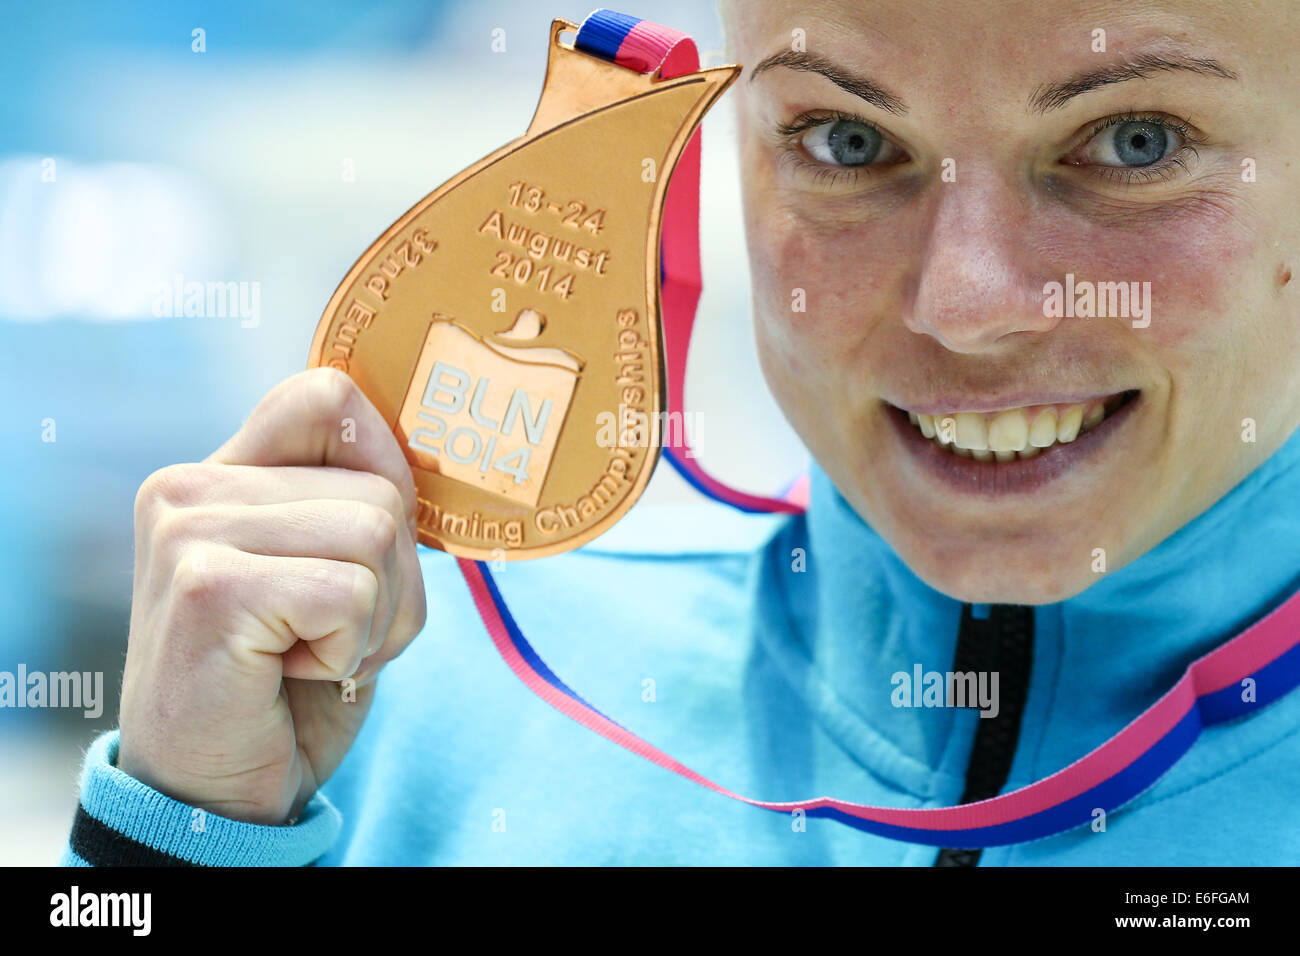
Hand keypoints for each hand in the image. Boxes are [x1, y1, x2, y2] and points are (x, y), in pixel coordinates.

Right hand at [118, 368, 426, 824]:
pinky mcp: (209, 590)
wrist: (213, 792)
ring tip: (310, 654)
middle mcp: (189, 488)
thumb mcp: (323, 572)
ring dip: (376, 619)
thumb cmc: (282, 681)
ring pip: (376, 534)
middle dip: (394, 578)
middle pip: (381, 485)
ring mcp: (191, 533)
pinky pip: (352, 593)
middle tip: (331, 634)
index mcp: (216, 473)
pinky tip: (291, 673)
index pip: (328, 398)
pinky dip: (350, 649)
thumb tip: (441, 451)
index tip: (376, 542)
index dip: (385, 462)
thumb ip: (351, 504)